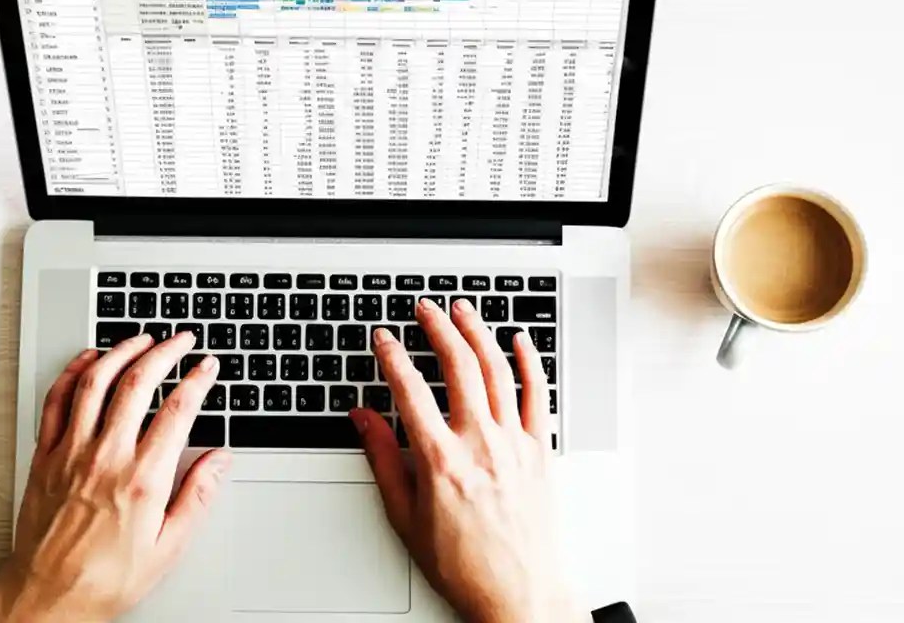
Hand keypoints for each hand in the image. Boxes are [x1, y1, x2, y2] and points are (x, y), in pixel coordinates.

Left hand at [0, 333, 229, 622]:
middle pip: (138, 383)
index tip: (207, 366)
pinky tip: (87, 360)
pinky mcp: (45, 458)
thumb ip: (197, 498)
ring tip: (141, 339)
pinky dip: (73, 373)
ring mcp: (71, 453)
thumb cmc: (105, 581)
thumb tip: (220, 461)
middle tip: (181, 340)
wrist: (46, 601)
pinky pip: (57, 401)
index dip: (197, 379)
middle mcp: (105, 458)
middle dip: (165, 351)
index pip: (177, 410)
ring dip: (121, 351)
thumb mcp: (168, 548)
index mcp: (142, 479)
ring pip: (95, 382)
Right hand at [351, 299, 583, 622]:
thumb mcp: (404, 517)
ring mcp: (514, 444)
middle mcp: (480, 444)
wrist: (518, 593)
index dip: (392, 356)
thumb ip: (382, 460)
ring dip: (478, 332)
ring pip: (497, 370)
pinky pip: (537, 394)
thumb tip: (363, 419)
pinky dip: (530, 362)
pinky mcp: (540, 450)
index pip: (409, 390)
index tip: (383, 338)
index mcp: (440, 460)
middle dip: (437, 328)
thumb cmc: (463, 564)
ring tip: (463, 311)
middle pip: (457, 366)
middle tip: (424, 309)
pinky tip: (520, 341)